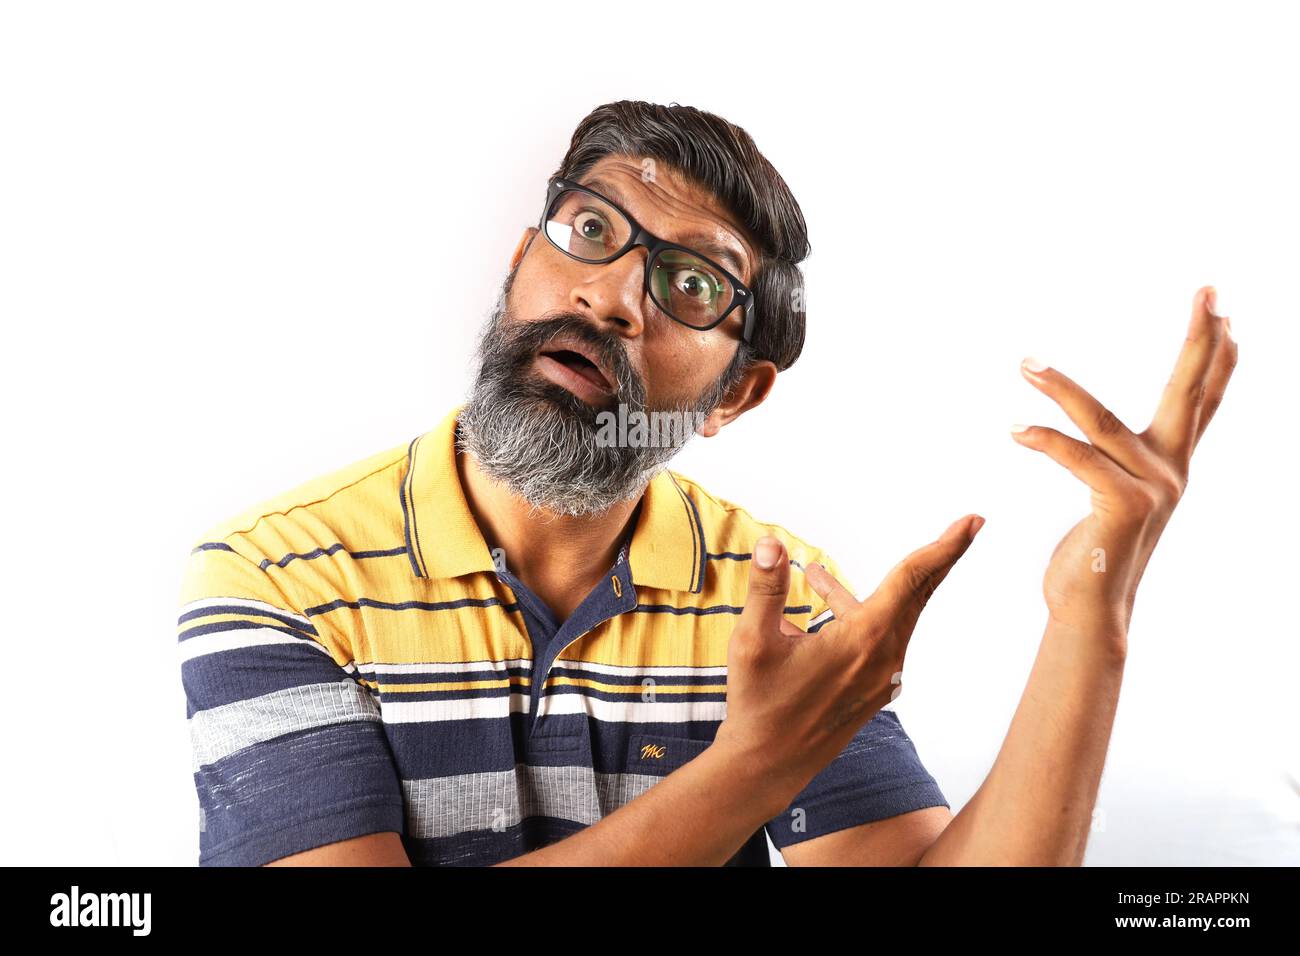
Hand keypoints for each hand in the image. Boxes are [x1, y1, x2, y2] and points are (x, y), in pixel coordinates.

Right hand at [714, 515, 982, 807]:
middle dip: (938, 558)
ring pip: (886, 619)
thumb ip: (767, 589)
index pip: (913, 578)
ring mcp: (880, 679)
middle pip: (917, 595)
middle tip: (967, 527)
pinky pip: (873, 642)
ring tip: (813, 578)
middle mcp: (883, 658)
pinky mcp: (870, 692)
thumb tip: (771, 544)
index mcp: (865, 639)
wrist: (768, 766)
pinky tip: (806, 621)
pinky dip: (852, 620)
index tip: (973, 522)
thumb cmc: (760, 705)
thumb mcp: (752, 642)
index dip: (943, 546)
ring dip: (858, 594)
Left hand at [1010, 285, 1237, 645]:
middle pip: (1189, 392)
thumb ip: (1120, 465)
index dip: (1216, 358)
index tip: (1225, 314)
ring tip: (1026, 364)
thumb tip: (1111, 440)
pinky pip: (1077, 457)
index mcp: (1171, 466)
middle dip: (1199, 340)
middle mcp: (1172, 471)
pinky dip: (1043, 440)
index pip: (1202, 401)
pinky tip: (1015, 430)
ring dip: (1058, 388)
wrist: (1091, 609)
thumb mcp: (1117, 498)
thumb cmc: (1094, 553)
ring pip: (1101, 420)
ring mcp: (1152, 488)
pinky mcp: (1123, 506)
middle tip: (1209, 292)